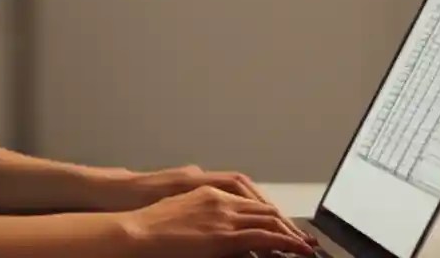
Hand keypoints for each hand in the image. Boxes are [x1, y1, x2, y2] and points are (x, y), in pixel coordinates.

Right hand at [120, 185, 314, 257]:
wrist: (136, 229)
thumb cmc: (150, 221)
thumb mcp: (181, 209)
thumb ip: (202, 212)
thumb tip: (213, 227)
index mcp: (210, 192)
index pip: (250, 201)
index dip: (270, 213)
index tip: (282, 225)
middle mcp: (221, 199)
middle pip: (264, 208)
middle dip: (285, 223)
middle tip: (300, 237)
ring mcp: (223, 215)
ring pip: (267, 219)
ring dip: (288, 232)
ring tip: (302, 245)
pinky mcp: (222, 235)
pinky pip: (260, 236)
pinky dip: (281, 241)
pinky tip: (293, 248)